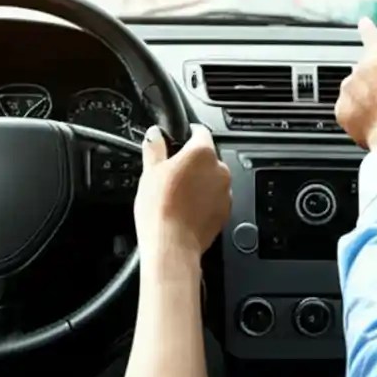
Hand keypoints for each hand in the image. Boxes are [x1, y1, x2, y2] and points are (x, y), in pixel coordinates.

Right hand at [134, 125, 230, 266]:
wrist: (172, 244)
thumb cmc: (160, 208)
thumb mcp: (150, 171)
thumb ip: (155, 148)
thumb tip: (154, 134)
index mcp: (202, 153)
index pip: (200, 132)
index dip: (188, 133)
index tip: (180, 138)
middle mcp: (219, 169)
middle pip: (206, 157)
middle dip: (192, 163)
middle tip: (171, 174)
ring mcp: (226, 191)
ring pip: (212, 179)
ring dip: (199, 182)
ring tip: (177, 194)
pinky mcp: (226, 211)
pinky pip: (215, 198)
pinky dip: (204, 200)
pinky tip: (187, 208)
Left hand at [335, 18, 376, 149]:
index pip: (372, 35)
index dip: (368, 29)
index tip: (363, 23)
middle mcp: (361, 70)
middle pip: (367, 69)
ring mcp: (348, 90)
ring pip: (356, 88)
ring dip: (366, 96)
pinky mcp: (341, 110)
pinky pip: (348, 108)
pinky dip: (358, 113)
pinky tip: (374, 123)